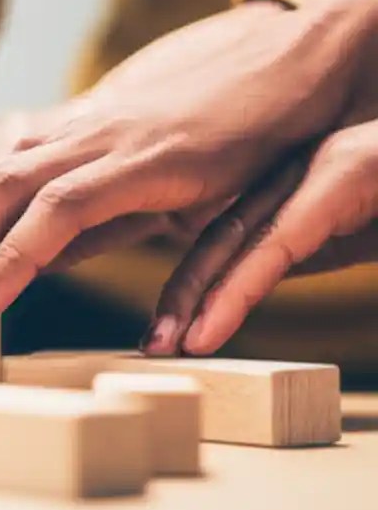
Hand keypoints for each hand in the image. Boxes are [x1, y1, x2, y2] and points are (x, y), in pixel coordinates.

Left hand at [0, 0, 370, 316]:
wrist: (273, 76)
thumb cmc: (196, 139)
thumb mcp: (121, 189)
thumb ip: (72, 226)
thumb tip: (23, 267)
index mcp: (46, 145)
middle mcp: (54, 139)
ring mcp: (90, 145)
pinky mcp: (134, 160)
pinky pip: (58, 209)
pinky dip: (16, 254)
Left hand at [148, 120, 377, 356]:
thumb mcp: (356, 235)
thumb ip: (304, 252)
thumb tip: (247, 284)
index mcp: (300, 181)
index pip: (228, 235)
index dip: (192, 285)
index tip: (167, 333)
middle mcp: (301, 167)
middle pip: (219, 236)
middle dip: (180, 295)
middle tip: (151, 345)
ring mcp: (322, 164)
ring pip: (238, 237)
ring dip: (194, 296)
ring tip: (167, 344)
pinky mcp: (349, 172)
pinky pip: (278, 243)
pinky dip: (235, 292)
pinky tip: (205, 332)